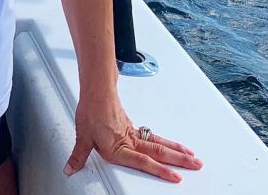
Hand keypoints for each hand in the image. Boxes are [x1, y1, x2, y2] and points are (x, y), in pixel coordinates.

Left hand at [65, 93, 202, 182]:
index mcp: (119, 147)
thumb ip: (79, 155)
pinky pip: (154, 137)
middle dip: (179, 160)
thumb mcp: (82, 135)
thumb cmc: (91, 110)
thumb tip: (70, 168)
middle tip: (196, 164)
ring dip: (177, 150)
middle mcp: (130, 141)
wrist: (96, 90)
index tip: (175, 176)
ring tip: (192, 156)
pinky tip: (173, 147)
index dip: (159, 170)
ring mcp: (134, 134)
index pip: (143, 161)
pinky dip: (166, 143)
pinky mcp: (133, 128)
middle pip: (159, 151)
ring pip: (159, 143)